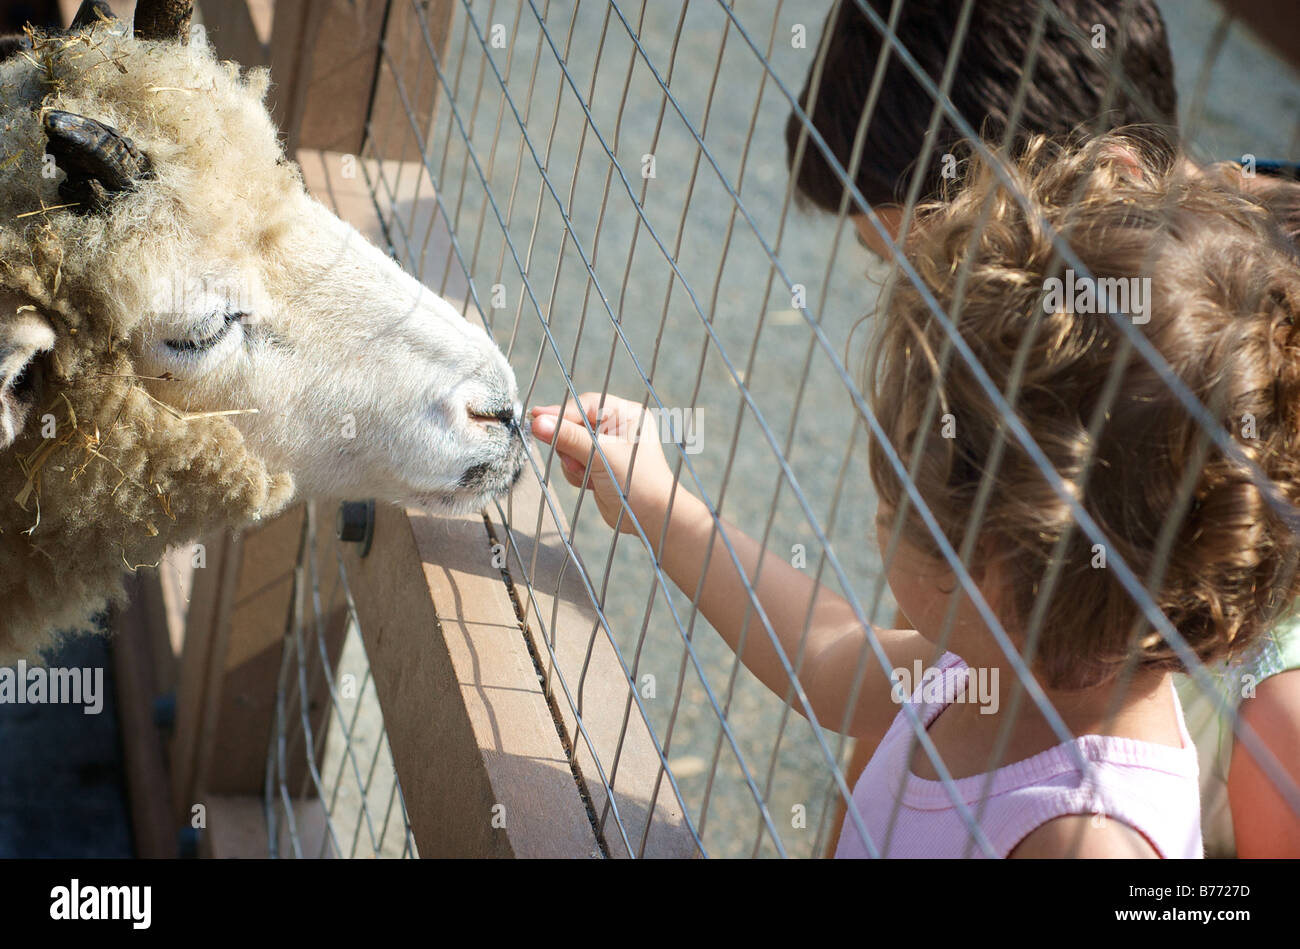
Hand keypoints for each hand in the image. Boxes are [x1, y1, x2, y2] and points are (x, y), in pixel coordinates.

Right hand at [530, 393, 678, 537]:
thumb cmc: (638, 482)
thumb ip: (568, 438)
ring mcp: (606, 447)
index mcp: (626, 414)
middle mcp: (616, 427)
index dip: (560, 413)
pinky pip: (573, 462)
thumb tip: (538, 422)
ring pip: (570, 446)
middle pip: (574, 425)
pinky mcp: (598, 466)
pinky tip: (592, 483)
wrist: (650, 518)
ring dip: (574, 463)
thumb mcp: (601, 455)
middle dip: (570, 446)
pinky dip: (577, 474)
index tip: (536, 419)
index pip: (585, 405)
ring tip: (589, 475)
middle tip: (574, 460)